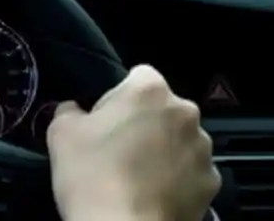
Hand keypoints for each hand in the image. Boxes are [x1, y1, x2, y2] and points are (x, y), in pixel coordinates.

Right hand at [47, 65, 219, 220]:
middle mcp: (184, 112)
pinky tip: (154, 196)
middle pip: (162, 110)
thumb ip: (70, 111)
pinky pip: (191, 173)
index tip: (106, 124)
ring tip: (137, 179)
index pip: (138, 77)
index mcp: (150, 90)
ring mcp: (203, 148)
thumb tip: (75, 111)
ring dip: (164, 152)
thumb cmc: (91, 176)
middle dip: (146, 125)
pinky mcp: (211, 182)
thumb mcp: (62, 134)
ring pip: (180, 141)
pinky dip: (178, 181)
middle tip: (119, 153)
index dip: (119, 99)